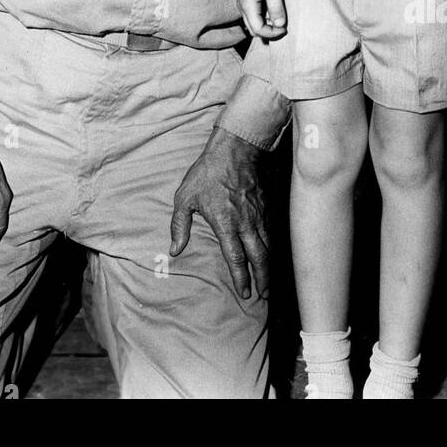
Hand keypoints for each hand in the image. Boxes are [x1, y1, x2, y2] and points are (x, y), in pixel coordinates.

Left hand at [169, 127, 268, 299]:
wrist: (233, 150)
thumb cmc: (206, 174)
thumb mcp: (185, 197)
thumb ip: (180, 225)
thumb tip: (175, 250)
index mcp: (226, 224)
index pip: (236, 258)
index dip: (241, 278)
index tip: (244, 293)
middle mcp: (245, 223)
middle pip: (259, 257)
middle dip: (262, 279)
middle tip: (264, 295)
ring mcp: (258, 215)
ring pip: (268, 246)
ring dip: (269, 266)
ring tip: (269, 282)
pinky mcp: (265, 207)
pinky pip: (271, 232)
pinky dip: (272, 247)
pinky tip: (269, 254)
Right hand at [237, 0, 286, 39]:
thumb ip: (276, 8)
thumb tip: (280, 25)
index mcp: (247, 5)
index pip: (258, 29)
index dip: (272, 33)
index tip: (285, 28)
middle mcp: (242, 6)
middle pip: (254, 29)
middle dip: (268, 32)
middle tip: (283, 27)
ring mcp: (244, 1)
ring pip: (254, 22)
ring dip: (266, 25)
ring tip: (281, 19)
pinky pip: (255, 14)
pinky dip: (265, 17)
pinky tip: (275, 11)